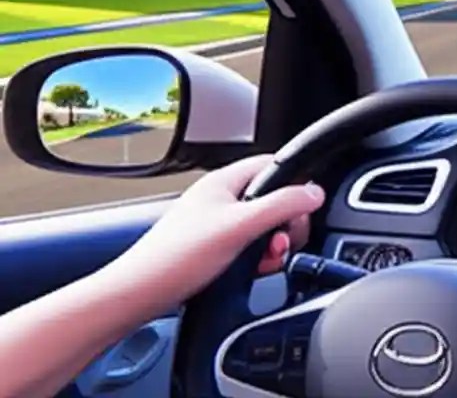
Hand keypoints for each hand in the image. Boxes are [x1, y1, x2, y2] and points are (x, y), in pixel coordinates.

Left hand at [107, 155, 325, 311]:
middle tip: (281, 241)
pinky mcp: (214, 249)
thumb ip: (281, 205)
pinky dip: (258, 259)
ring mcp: (217, 225)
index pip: (273, 165)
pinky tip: (252, 271)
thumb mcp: (240, 226)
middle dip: (286, 223)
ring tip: (265, 260)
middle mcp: (221, 199)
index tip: (304, 208)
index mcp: (223, 182)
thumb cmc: (175, 258)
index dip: (295, 183)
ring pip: (264, 227)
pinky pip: (250, 247)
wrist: (138, 294)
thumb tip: (314, 192)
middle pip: (273, 199)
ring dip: (273, 244)